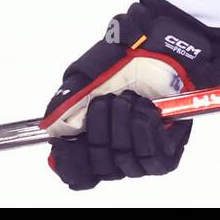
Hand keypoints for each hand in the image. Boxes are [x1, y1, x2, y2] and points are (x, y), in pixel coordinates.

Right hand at [41, 0, 219, 189]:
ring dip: (124, 128)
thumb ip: (67, 104)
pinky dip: (147, 132)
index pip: (79, 174)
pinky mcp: (170, 151)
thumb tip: (49, 127)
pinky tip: (147, 110)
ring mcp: (143, 152)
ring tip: (129, 99)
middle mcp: (118, 150)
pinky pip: (155, 159)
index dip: (71, 163)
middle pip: (101, 168)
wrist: (166, 45)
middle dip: (100, 132)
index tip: (63, 143)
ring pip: (126, 164)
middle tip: (107, 101)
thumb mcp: (89, 76)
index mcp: (95, 138)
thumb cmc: (128, 58)